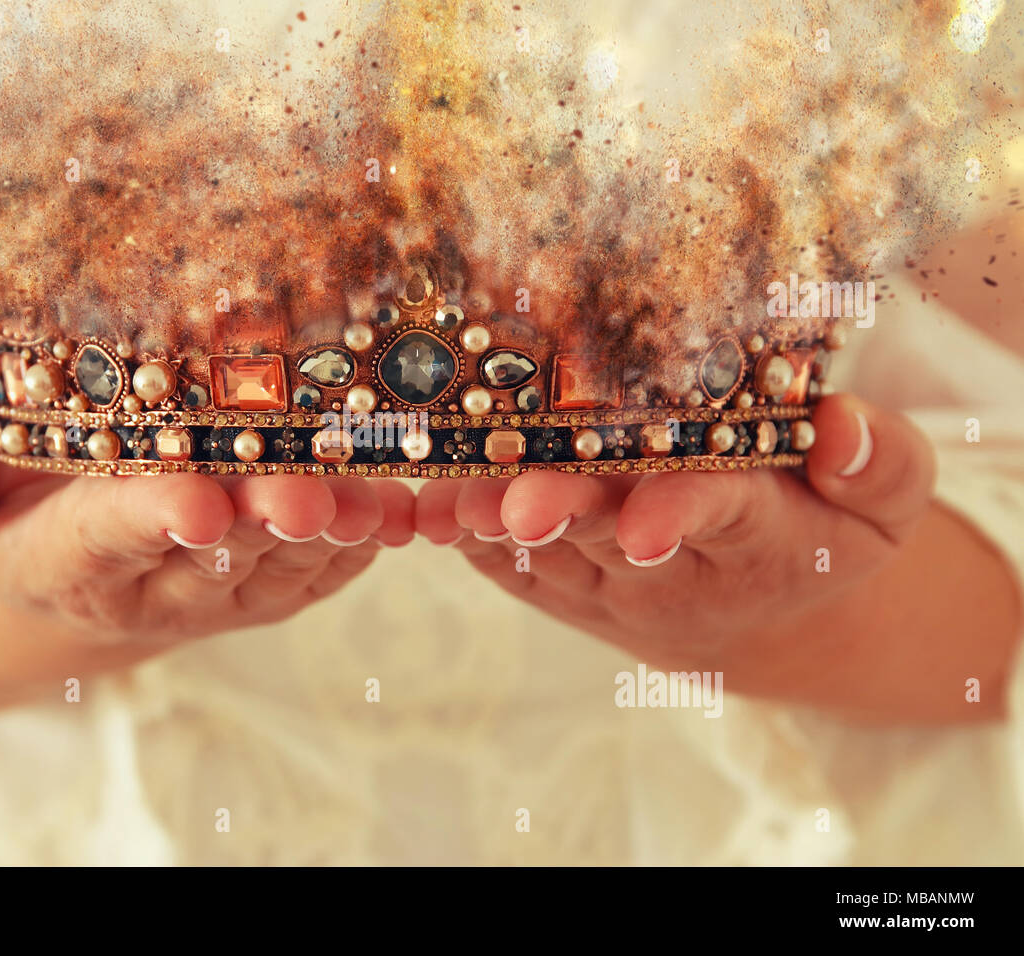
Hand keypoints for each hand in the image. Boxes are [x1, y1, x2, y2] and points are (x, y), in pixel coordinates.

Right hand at [0, 391, 412, 706]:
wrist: (83, 568)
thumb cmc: (0, 515)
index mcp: (67, 562)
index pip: (106, 539)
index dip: (150, 520)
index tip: (192, 503)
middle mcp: (160, 585)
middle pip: (220, 549)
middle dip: (264, 517)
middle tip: (306, 492)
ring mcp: (234, 588)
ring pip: (292, 554)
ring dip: (338, 518)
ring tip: (378, 481)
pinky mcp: (289, 582)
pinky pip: (338, 561)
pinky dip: (375, 525)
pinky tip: (409, 490)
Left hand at [413, 394, 978, 717]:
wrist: (754, 613)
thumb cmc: (821, 534)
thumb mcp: (884, 509)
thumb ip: (880, 467)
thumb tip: (842, 425)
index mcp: (759, 539)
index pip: (720, 517)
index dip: (681, 515)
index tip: (646, 526)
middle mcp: (667, 566)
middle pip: (608, 529)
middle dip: (564, 510)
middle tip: (521, 505)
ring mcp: (599, 578)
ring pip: (541, 546)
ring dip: (494, 521)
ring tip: (453, 501)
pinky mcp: (550, 581)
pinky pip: (499, 562)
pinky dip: (461, 531)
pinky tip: (423, 500)